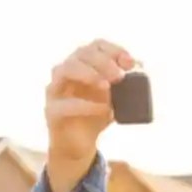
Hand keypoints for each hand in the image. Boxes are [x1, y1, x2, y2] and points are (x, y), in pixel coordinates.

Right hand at [44, 39, 136, 191]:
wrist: (79, 145)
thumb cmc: (96, 114)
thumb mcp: (115, 97)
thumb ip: (125, 83)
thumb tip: (140, 65)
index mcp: (83, 63)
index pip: (96, 45)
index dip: (114, 50)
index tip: (131, 63)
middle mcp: (66, 71)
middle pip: (80, 54)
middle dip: (102, 62)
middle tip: (119, 76)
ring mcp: (55, 90)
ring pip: (64, 70)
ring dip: (88, 74)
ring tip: (106, 86)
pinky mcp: (51, 111)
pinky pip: (63, 104)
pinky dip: (84, 105)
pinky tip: (102, 109)